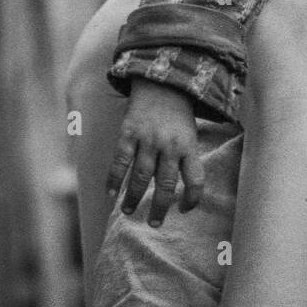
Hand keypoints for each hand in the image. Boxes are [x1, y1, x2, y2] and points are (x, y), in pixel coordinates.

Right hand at [105, 78, 206, 225]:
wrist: (163, 83)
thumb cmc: (179, 116)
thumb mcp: (191, 135)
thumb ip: (185, 159)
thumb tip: (180, 188)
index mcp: (190, 147)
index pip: (195, 180)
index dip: (192, 199)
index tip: (184, 210)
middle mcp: (170, 146)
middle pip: (165, 184)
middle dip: (160, 207)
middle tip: (154, 223)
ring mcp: (148, 140)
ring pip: (140, 176)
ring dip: (134, 197)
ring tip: (129, 212)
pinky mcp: (129, 133)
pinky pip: (121, 161)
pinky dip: (115, 179)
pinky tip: (111, 193)